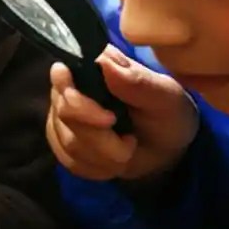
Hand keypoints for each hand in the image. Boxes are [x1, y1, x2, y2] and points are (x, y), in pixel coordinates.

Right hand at [47, 45, 197, 181]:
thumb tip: (105, 61)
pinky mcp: (61, 143)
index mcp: (93, 66)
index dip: (78, 101)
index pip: (62, 77)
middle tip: (130, 142)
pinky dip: (96, 167)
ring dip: (103, 155)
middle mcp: (70, 87)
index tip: (109, 120)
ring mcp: (62, 116)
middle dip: (100, 137)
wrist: (164, 150)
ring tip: (128, 150)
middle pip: (64, 113)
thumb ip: (138, 81)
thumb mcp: (165, 98)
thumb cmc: (167, 115)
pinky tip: (113, 162)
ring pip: (67, 141)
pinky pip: (68, 160)